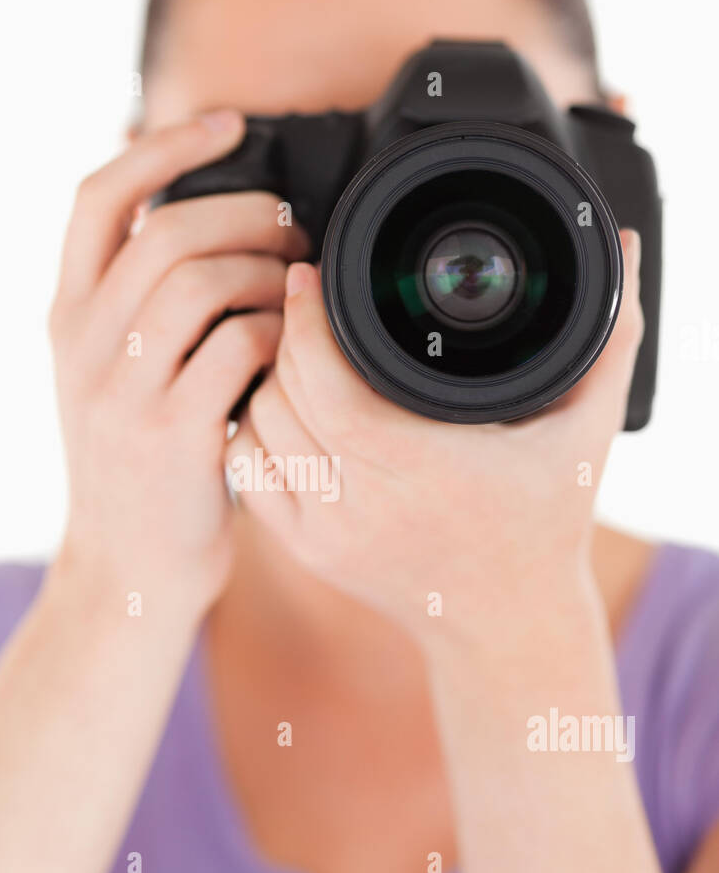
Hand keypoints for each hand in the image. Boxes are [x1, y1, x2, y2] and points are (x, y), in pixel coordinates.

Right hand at [48, 112, 308, 618]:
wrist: (128, 567)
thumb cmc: (140, 463)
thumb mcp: (110, 375)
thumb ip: (137, 305)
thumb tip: (207, 222)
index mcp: (66, 316)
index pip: (98, 197)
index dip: (164, 146)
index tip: (228, 124)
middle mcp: (83, 344)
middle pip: (166, 230)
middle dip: (247, 215)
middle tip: (292, 232)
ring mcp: (122, 390)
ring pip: (202, 281)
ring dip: (267, 273)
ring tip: (296, 291)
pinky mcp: (171, 433)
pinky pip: (237, 348)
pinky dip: (277, 333)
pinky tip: (291, 348)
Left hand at [228, 231, 642, 646]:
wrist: (506, 624)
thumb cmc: (547, 524)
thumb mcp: (588, 432)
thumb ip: (610, 339)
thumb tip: (623, 248)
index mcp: (426, 469)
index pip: (331, 388)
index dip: (308, 326)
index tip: (309, 277)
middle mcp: (366, 506)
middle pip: (286, 400)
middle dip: (286, 339)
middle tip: (301, 300)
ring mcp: (327, 535)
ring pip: (259, 432)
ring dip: (267, 383)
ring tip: (294, 349)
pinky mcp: (306, 552)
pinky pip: (249, 475)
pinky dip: (255, 432)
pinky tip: (281, 407)